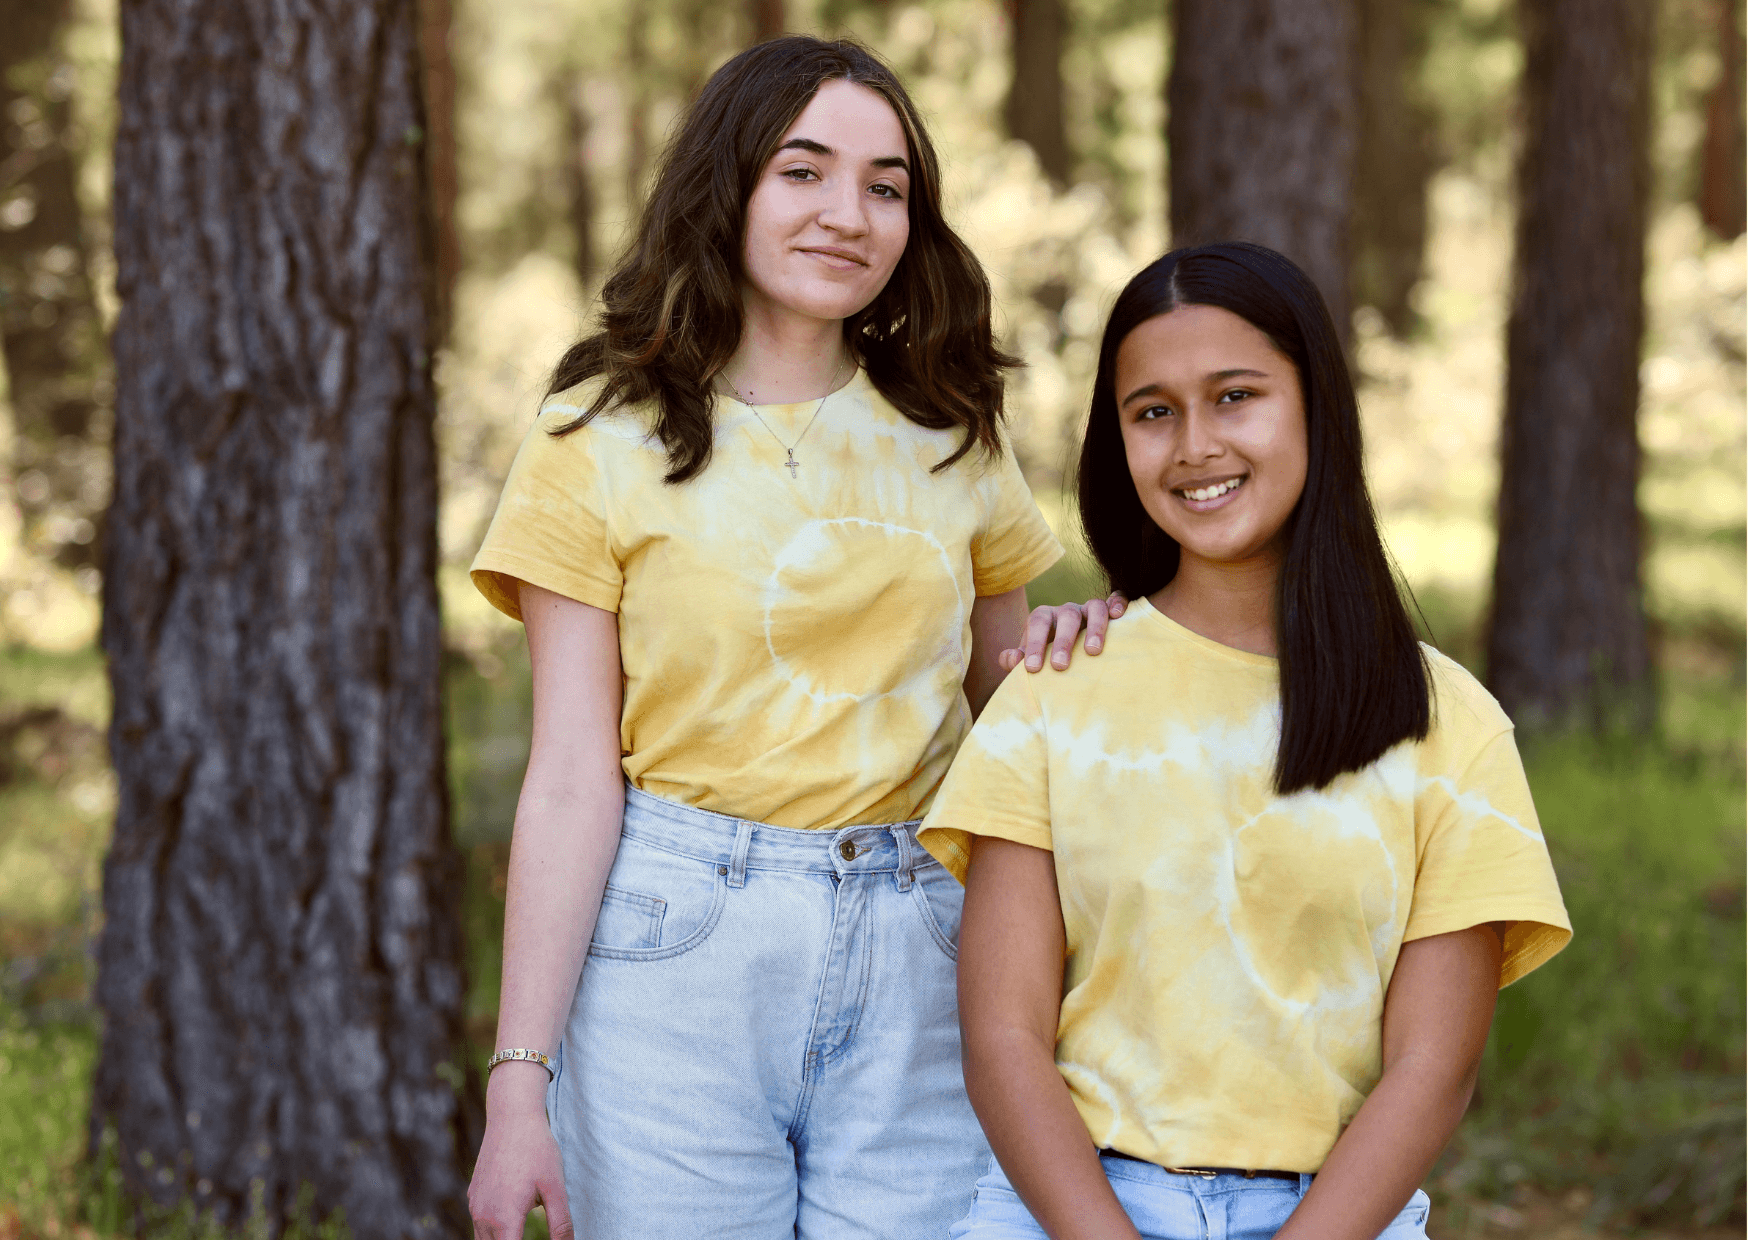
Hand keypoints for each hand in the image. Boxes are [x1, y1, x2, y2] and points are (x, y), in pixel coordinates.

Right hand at [469, 1064, 572, 1239]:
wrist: (511, 1117)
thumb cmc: (536, 1149)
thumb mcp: (555, 1187)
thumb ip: (560, 1222)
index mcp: (504, 1218)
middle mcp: (483, 1216)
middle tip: (528, 1233)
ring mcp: (475, 1205)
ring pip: (482, 1239)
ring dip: (501, 1239)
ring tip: (519, 1230)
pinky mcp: (473, 1195)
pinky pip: (479, 1223)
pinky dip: (492, 1231)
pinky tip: (510, 1220)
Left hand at [999, 593, 1126, 672]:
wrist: (1073, 656)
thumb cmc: (1049, 660)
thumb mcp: (1030, 661)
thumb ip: (1015, 661)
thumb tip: (1011, 659)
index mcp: (1045, 618)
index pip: (1037, 623)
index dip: (1034, 644)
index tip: (1033, 668)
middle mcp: (1067, 611)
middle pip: (1067, 616)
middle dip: (1063, 641)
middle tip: (1060, 666)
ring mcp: (1090, 610)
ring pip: (1094, 607)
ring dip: (1095, 627)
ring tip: (1092, 651)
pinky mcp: (1111, 611)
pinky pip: (1118, 598)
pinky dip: (1118, 602)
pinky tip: (1119, 616)